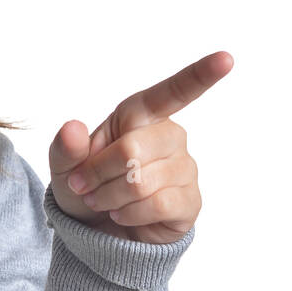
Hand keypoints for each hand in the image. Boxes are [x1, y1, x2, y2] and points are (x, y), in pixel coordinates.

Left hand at [48, 51, 232, 244]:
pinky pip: (156, 205)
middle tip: (86, 186)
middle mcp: (170, 136)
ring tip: (102, 201)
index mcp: (141, 114)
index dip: (200, 75)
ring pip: (140, 182)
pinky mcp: (190, 201)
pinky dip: (127, 215)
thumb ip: (66, 148)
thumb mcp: (65, 167)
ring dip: (108, 198)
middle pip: (131, 151)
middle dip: (98, 175)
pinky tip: (123, 214)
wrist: (98, 231)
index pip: (174, 91)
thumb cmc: (86, 187)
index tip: (226, 59)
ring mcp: (184, 168)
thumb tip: (72, 128)